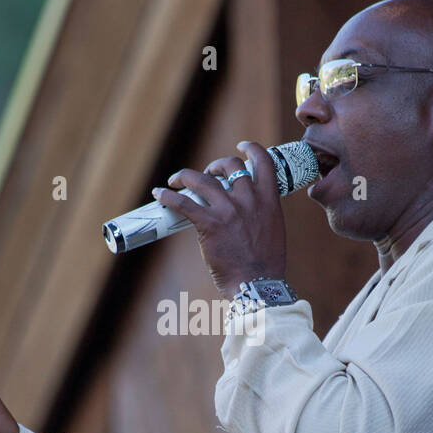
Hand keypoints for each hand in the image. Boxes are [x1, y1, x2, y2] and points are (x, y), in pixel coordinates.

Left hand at [153, 140, 285, 297]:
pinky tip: (159, 194)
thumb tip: (250, 210)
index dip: (251, 150)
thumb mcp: (274, 230)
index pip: (263, 162)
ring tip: (176, 180)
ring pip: (201, 180)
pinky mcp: (209, 224)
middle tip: (207, 176)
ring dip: (186, 176)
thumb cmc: (265, 265)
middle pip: (229, 166)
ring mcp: (228, 210)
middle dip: (215, 167)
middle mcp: (249, 200)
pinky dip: (168, 196)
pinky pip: (183, 203)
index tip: (242, 147)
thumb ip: (262, 214)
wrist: (257, 285)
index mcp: (269, 200)